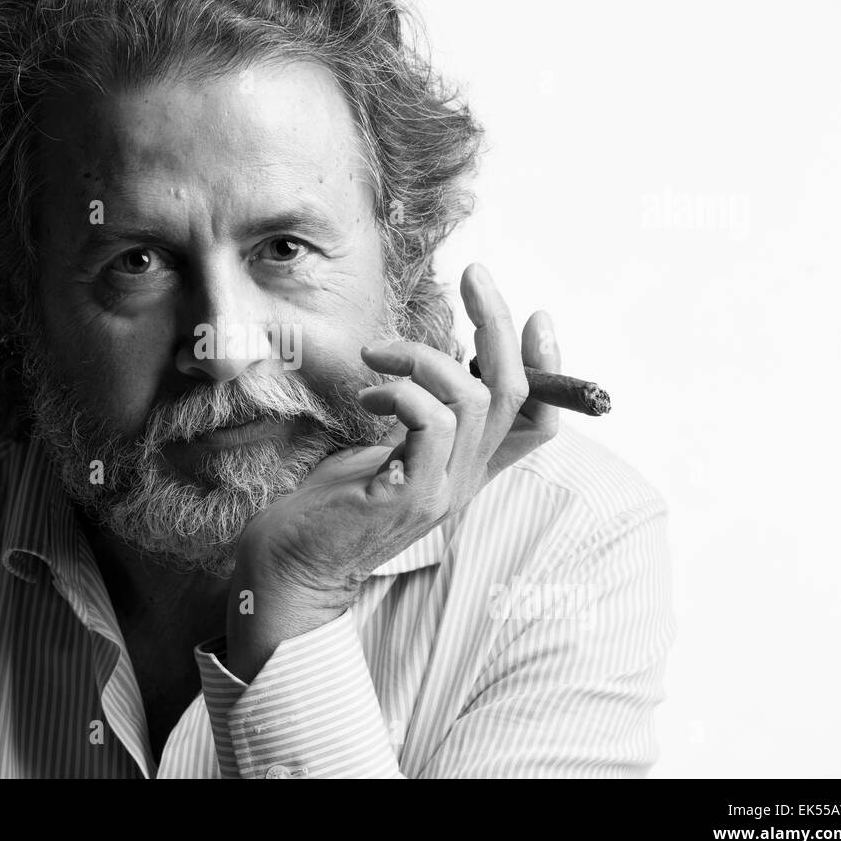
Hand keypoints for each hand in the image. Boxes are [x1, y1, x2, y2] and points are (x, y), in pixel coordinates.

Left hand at [226, 263, 560, 679]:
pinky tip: (369, 393)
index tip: (536, 317)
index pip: (537, 421)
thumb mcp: (384, 450)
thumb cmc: (328, 504)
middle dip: (498, 323)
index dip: (549, 368)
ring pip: (471, 399)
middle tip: (473, 275)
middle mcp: (465, 479)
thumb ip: (416, 417)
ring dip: (424, 357)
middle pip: (514, 392)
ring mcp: (443, 490)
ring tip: (378, 354)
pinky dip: (402, 391)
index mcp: (464, 467)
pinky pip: (431, 422)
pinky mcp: (411, 495)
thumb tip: (427, 363)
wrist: (291, 564)